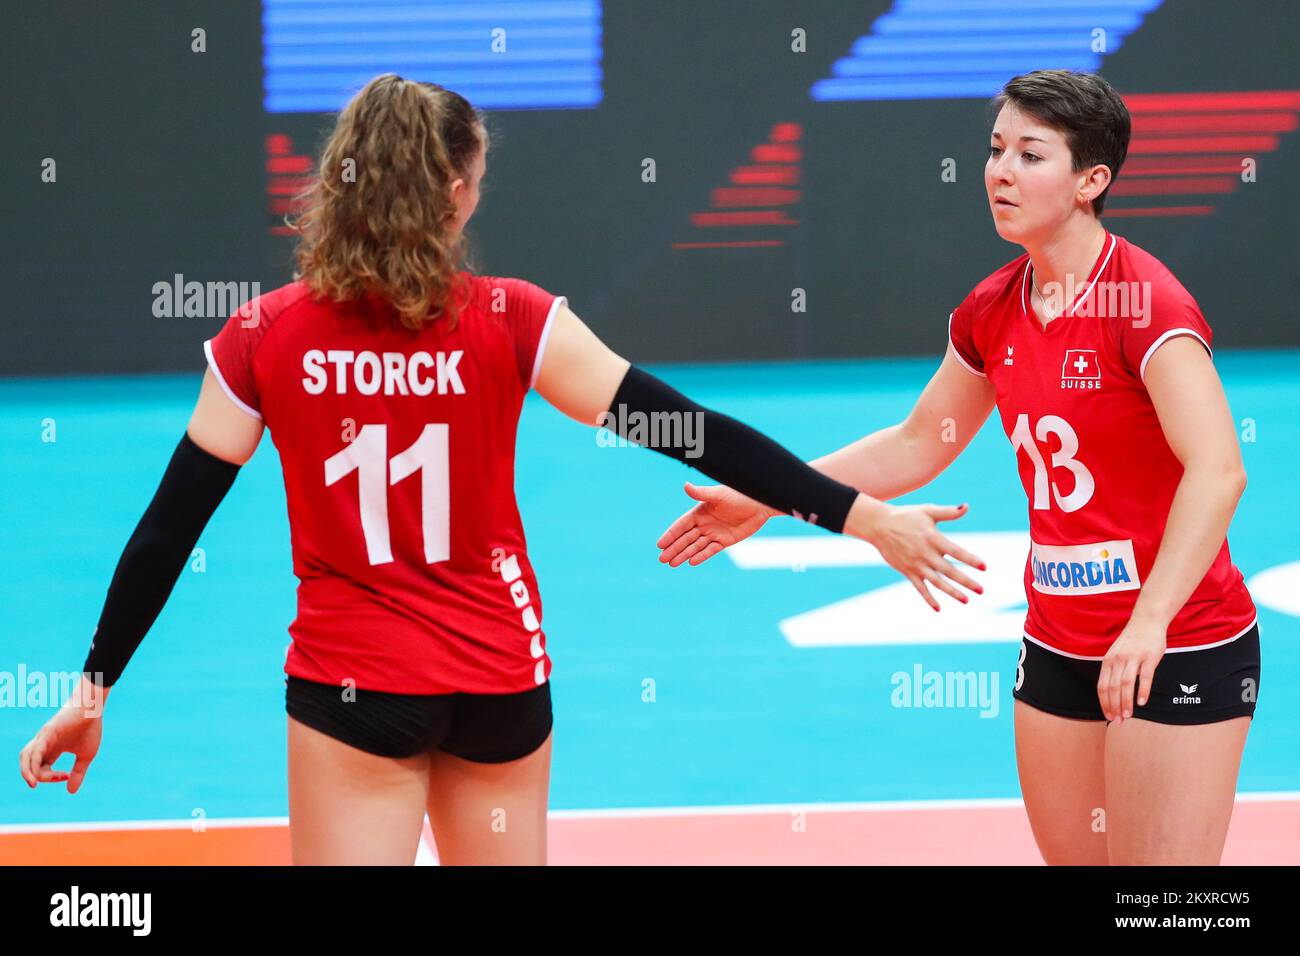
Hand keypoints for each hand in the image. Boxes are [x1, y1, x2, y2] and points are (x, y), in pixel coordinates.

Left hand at [19, 676, 105, 792]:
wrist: (93, 709)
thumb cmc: (90, 728)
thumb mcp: (86, 756)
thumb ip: (78, 773)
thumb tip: (71, 792)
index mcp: (52, 750)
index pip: (42, 769)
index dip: (52, 778)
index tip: (67, 776)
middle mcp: (44, 745)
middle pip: (30, 765)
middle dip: (38, 778)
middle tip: (57, 778)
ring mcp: (43, 738)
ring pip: (26, 758)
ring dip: (27, 773)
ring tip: (34, 783)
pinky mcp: (46, 733)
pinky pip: (34, 752)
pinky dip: (33, 764)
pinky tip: (38, 772)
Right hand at [656, 482, 774, 567]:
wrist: (759, 503)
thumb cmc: (739, 494)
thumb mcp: (719, 494)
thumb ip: (701, 493)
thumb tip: (685, 486)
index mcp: (700, 511)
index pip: (681, 525)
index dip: (670, 535)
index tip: (660, 545)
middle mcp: (705, 523)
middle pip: (686, 538)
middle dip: (673, 548)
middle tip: (662, 559)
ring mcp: (714, 533)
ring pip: (695, 546)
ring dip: (684, 554)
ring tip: (672, 564)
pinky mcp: (725, 540)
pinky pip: (710, 550)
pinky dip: (701, 556)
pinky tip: (691, 562)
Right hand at [846, 498, 985, 610]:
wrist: (879, 525)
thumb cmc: (906, 516)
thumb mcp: (927, 511)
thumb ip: (948, 512)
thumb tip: (966, 507)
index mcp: (933, 538)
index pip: (956, 551)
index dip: (970, 559)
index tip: (984, 567)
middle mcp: (925, 553)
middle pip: (949, 571)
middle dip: (966, 581)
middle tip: (981, 590)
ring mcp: (916, 564)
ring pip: (937, 582)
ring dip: (952, 592)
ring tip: (966, 600)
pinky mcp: (907, 571)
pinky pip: (920, 588)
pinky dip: (928, 598)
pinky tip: (938, 608)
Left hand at [1097, 619, 1166, 721]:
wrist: (1146, 621)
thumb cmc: (1131, 642)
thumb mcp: (1116, 654)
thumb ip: (1113, 671)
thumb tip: (1113, 695)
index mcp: (1108, 661)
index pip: (1102, 686)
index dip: (1104, 703)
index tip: (1109, 716)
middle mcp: (1118, 660)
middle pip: (1113, 688)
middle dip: (1114, 707)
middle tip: (1119, 721)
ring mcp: (1133, 658)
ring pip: (1126, 684)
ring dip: (1126, 702)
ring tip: (1128, 716)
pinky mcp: (1149, 657)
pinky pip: (1145, 677)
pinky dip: (1143, 690)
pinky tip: (1142, 702)